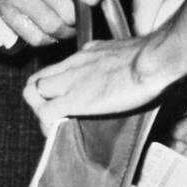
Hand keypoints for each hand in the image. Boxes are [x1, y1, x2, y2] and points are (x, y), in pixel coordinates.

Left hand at [24, 29, 179, 125]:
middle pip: (38, 78)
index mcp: (87, 54)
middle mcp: (74, 64)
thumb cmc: (151, 56)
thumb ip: (116, 62)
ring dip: (39, 109)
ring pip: (33, 92)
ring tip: (53, 124)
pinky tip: (56, 134)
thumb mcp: (126, 52)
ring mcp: (71, 81)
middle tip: (53, 112)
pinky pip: (46, 113)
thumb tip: (124, 70)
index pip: (58, 68)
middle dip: (39, 97)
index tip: (64, 97)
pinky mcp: (74, 99)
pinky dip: (47, 125)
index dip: (55, 85)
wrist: (153, 59)